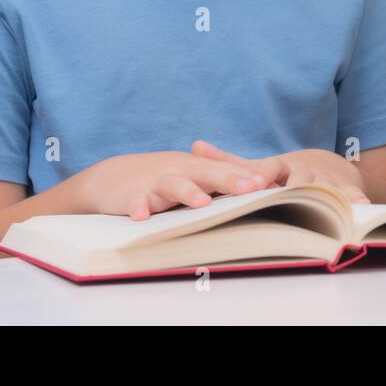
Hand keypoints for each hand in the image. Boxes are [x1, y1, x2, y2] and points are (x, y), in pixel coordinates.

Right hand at [82, 150, 283, 220]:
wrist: (114, 177)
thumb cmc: (164, 179)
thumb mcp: (192, 175)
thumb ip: (221, 180)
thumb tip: (262, 188)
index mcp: (197, 169)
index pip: (226, 170)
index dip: (248, 176)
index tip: (271, 183)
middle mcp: (180, 173)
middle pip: (207, 173)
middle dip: (229, 180)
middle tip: (251, 188)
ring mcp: (155, 184)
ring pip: (174, 185)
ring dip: (188, 193)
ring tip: (202, 203)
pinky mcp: (132, 196)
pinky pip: (136, 202)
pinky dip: (138, 208)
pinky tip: (142, 217)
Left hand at [190, 140, 370, 204]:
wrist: (332, 165)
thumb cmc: (287, 170)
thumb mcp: (261, 164)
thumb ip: (229, 160)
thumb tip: (195, 146)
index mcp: (280, 167)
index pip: (268, 169)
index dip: (260, 176)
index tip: (252, 183)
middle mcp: (303, 170)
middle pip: (298, 179)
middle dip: (294, 188)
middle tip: (288, 196)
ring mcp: (325, 178)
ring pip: (325, 187)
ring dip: (326, 195)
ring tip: (325, 203)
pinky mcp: (346, 187)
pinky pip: (352, 193)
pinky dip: (357, 199)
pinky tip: (363, 206)